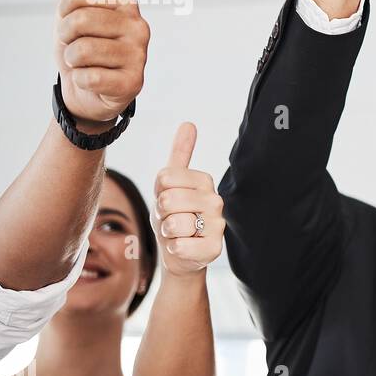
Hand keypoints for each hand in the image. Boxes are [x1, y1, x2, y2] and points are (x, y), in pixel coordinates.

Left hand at [55, 0, 149, 128]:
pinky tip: (95, 81)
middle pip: (79, 22)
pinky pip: (88, 76)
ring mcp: (140, 56)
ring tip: (85, 64)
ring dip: (72, 61)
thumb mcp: (78, 0)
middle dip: (65, 37)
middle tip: (76, 46)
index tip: (72, 20)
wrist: (88, 90)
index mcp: (127, 2)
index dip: (64, 9)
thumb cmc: (83, 42)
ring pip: (82, 50)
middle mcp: (140, 26)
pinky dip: (82, 81)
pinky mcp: (134, 83)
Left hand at [154, 123, 223, 275]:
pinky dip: (174, 249)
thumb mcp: (170, 185)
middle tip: (171, 219)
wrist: (181, 253)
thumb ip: (179, 154)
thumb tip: (189, 123)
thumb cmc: (174, 216)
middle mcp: (216, 200)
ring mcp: (217, 225)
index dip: (158, 192)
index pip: (165, 178)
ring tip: (179, 233)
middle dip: (162, 214)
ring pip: (174, 223)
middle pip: (168, 200)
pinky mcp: (214, 248)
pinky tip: (184, 247)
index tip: (168, 200)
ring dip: (168, 232)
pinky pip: (180, 245)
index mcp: (205, 180)